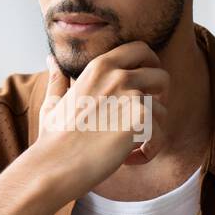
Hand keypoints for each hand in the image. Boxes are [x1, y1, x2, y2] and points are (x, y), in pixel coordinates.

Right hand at [30, 42, 168, 200]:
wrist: (55, 164)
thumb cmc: (53, 139)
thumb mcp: (53, 102)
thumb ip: (58, 79)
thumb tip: (51, 59)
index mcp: (100, 66)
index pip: (140, 49)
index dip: (150, 65)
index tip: (147, 85)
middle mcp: (118, 75)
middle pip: (161, 76)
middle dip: (161, 97)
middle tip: (145, 118)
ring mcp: (131, 96)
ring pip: (162, 111)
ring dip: (151, 132)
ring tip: (129, 148)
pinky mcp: (140, 120)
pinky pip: (160, 135)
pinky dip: (149, 151)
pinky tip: (128, 160)